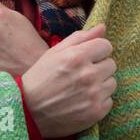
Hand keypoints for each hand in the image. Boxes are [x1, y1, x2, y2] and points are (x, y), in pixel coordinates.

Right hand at [18, 23, 116, 137]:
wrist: (28, 112)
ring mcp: (93, 95)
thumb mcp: (54, 53)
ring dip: (100, 84)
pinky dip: (98, 101)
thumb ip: (80, 38)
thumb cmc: (39, 79)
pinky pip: (109, 101)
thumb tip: (102, 27)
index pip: (106, 46)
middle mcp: (88, 75)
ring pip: (112, 82)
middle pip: (111, 64)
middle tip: (81, 75)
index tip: (85, 58)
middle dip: (98, 67)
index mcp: (77, 57)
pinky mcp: (96, 112)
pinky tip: (82, 101)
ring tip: (81, 89)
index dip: (95, 51)